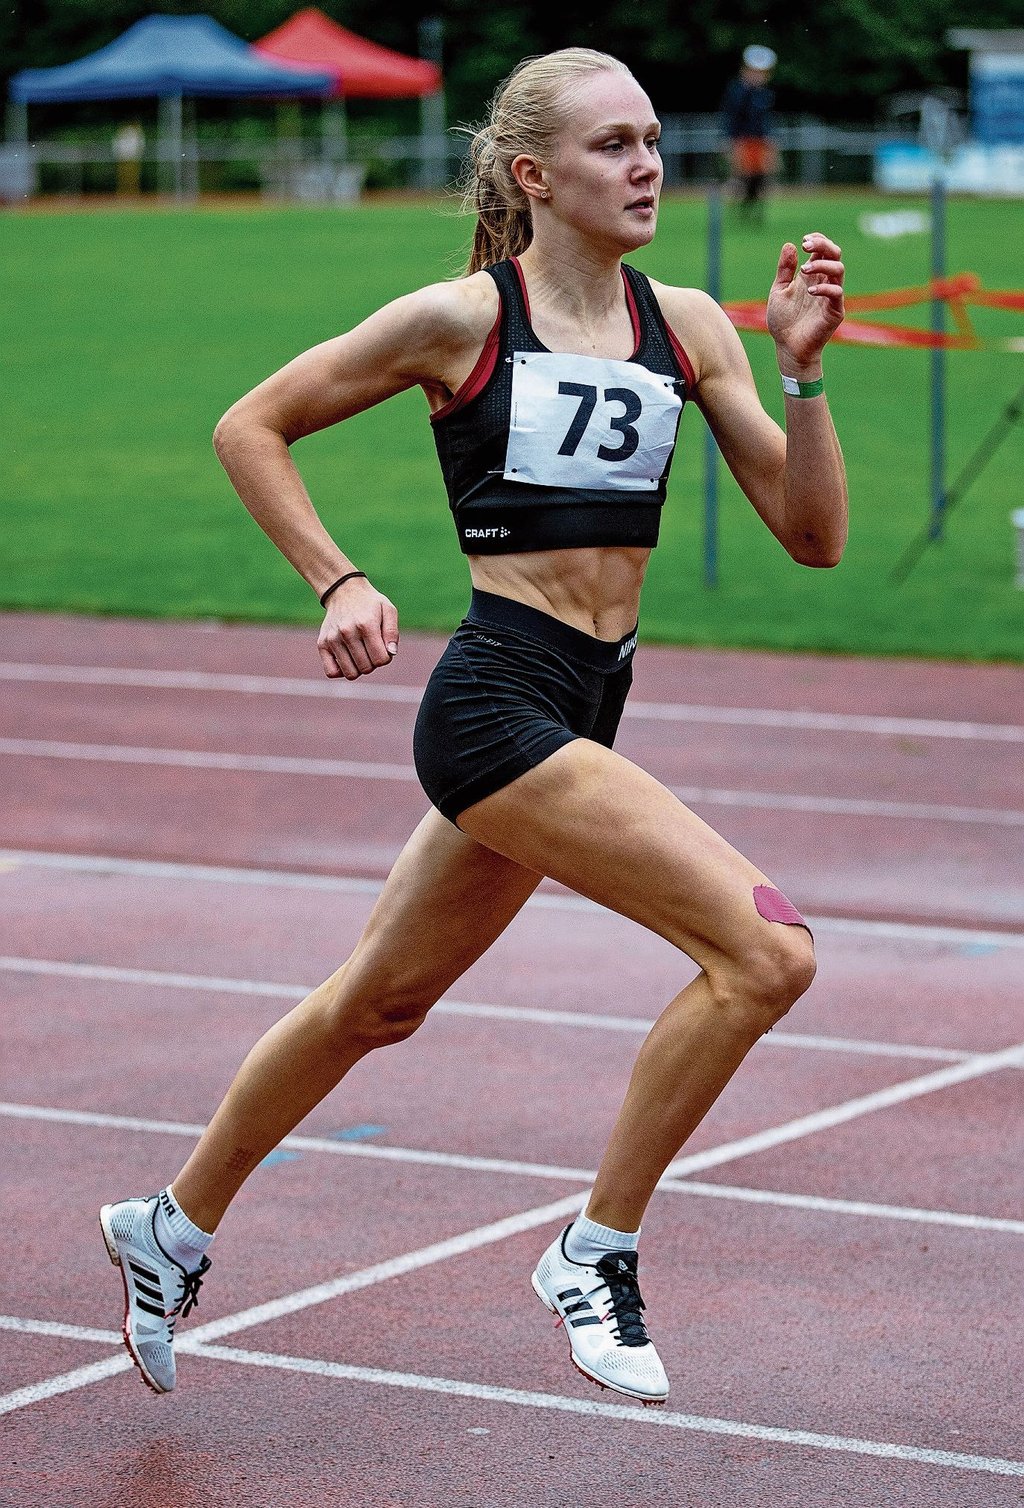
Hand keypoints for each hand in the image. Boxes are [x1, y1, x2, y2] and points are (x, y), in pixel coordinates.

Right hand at [317, 576, 398, 679]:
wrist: (343, 591)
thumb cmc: (369, 604)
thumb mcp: (388, 610)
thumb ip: (392, 632)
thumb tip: (391, 653)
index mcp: (366, 624)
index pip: (380, 659)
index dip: (386, 658)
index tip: (383, 648)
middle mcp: (347, 632)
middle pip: (366, 668)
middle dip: (373, 663)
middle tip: (371, 649)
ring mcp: (333, 639)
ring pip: (351, 674)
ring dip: (359, 668)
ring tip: (360, 654)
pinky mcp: (322, 644)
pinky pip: (331, 672)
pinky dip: (341, 671)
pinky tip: (347, 659)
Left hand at [766, 232, 844, 374]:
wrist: (787, 347)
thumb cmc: (783, 321)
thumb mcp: (779, 291)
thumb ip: (785, 270)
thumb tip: (790, 245)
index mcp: (812, 275)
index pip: (822, 250)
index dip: (817, 240)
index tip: (804, 241)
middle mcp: (824, 282)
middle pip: (835, 254)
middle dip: (823, 245)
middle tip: (806, 246)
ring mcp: (831, 296)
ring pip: (839, 270)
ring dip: (822, 264)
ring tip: (803, 271)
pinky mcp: (835, 311)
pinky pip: (837, 293)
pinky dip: (824, 288)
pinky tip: (810, 290)